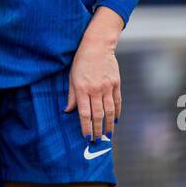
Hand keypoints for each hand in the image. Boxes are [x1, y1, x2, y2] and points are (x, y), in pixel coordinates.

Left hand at [65, 7, 123, 140]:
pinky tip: (115, 121)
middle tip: (97, 141)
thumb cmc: (81, 62)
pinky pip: (118, 101)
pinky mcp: (116, 83)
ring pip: (109, 111)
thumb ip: (71, 96)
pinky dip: (117, 113)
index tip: (86, 137)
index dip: (86, 127)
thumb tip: (68, 111)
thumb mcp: (72, 78)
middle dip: (98, 130)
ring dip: (108, 125)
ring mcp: (107, 86)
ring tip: (107, 136)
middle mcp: (96, 89)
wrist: (97, 45)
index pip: (85, 113)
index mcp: (82, 88)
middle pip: (98, 115)